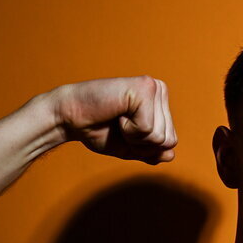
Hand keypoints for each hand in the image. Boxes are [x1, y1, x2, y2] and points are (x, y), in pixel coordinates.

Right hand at [51, 76, 177, 164]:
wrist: (71, 119)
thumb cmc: (98, 130)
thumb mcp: (130, 147)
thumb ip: (152, 152)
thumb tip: (171, 155)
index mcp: (160, 103)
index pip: (171, 142)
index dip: (145, 148)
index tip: (124, 131)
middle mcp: (160, 91)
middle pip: (169, 140)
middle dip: (141, 144)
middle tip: (120, 126)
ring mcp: (153, 88)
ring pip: (159, 136)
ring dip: (134, 137)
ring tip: (118, 119)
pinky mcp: (144, 89)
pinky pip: (147, 129)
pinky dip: (129, 130)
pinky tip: (117, 114)